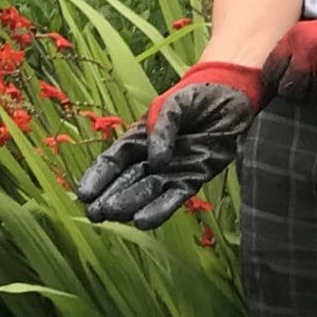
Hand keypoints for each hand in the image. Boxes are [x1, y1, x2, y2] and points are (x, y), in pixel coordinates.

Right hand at [72, 61, 263, 229]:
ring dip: (130, 204)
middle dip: (109, 197)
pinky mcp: (195, 175)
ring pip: (147, 191)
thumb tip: (155, 159)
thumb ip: (163, 127)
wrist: (233, 95)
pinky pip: (175, 196)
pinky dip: (160, 209)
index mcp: (141, 137)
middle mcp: (152, 157)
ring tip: (114, 216)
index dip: (98, 176)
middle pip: (126, 180)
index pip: (114, 159)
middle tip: (95, 213)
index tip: (84, 193)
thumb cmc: (199, 95)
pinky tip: (143, 221)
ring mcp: (173, 168)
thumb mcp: (174, 104)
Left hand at [259, 0, 316, 105]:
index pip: (271, 72)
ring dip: (316, 95)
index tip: (281, 81)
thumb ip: (293, 50)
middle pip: (288, 92)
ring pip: (310, 99)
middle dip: (294, 93)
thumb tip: (273, 75)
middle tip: (304, 86)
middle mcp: (310, 55)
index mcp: (297, 38)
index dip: (275, 80)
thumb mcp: (313, 29)